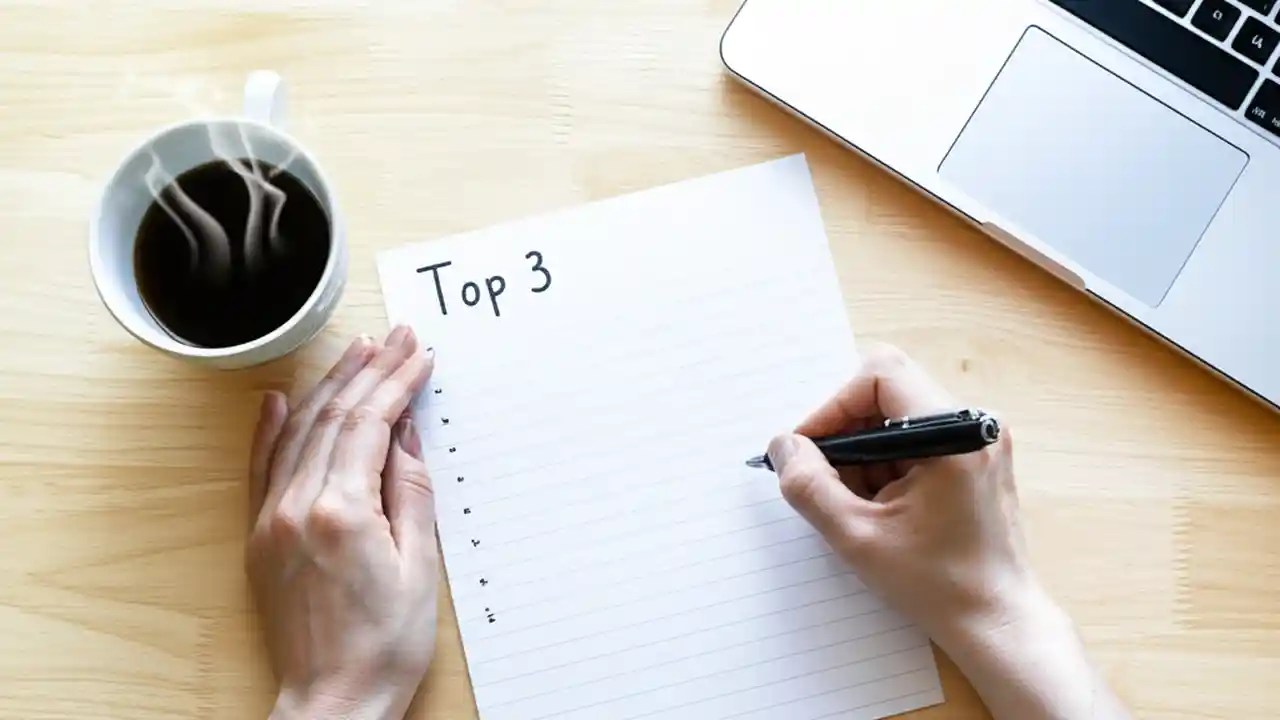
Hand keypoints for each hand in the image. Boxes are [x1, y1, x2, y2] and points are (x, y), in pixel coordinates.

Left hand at [246, 327, 437, 719]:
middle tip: (393, 337)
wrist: (333, 700)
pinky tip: (282, 398)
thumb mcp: (419, 567)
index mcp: (341, 512)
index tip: (418, 354)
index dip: (396, 384)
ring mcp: (272, 520)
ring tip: (356, 352)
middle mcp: (297, 507)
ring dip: (330, 388)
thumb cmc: (385, 645)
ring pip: (300, 434)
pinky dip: (272, 429)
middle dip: (368, 371)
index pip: (370, 425)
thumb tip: (405, 435)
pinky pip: (263, 468)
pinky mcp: (260, 538)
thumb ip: (411, 492)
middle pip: (334, 418)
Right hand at [768, 346, 1027, 645]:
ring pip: (898, 417)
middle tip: (826, 481)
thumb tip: (783, 445)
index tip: (809, 449)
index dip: (833, 406)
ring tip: (859, 506)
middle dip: (846, 433)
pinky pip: (915, 440)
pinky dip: (886, 466)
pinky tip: (881, 509)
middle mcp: (974, 426)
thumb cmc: (937, 584)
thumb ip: (809, 485)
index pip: (879, 375)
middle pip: (887, 393)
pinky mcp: (975, 459)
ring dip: (865, 454)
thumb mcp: (856, 536)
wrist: (995, 621)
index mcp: (954, 434)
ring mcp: (979, 441)